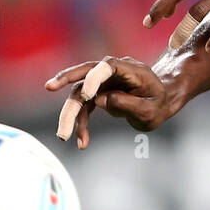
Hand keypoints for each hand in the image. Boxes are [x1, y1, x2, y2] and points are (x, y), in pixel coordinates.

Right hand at [47, 56, 179, 147]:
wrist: (160, 102)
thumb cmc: (158, 104)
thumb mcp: (150, 109)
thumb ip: (128, 103)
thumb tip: (101, 100)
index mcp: (129, 69)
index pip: (107, 66)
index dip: (94, 77)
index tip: (87, 95)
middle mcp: (111, 72)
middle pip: (84, 74)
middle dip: (66, 81)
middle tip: (49, 87)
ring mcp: (102, 83)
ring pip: (79, 94)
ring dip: (70, 115)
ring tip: (64, 136)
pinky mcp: (97, 94)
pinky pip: (84, 108)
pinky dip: (81, 124)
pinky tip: (82, 142)